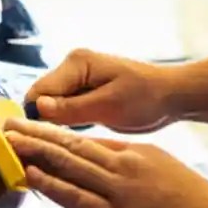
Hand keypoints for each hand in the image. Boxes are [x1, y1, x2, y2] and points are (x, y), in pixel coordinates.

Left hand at [4, 118, 207, 207]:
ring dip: (34, 152)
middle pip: (72, 145)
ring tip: (9, 142)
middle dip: (37, 134)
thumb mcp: (169, 176)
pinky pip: (76, 197)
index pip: (89, 142)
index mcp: (139, 154)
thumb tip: (114, 178)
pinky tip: (30, 173)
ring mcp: (119, 192)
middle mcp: (126, 166)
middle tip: (10, 125)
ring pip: (68, 165)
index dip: (58, 136)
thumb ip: (139, 173)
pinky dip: (50, 184)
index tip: (35, 130)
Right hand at [26, 49, 179, 131]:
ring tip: (68, 140)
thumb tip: (37, 107)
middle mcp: (72, 67)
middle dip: (46, 120)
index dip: (35, 116)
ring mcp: (78, 79)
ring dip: (58, 123)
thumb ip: (72, 108)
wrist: (173, 96)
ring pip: (52, 106)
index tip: (37, 141)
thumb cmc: (146, 98)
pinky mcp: (85, 92)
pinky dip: (69, 122)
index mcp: (77, 63)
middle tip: (56, 144)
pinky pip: (66, 109)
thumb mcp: (109, 106)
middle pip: (43, 98)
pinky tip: (79, 135)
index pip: (39, 90)